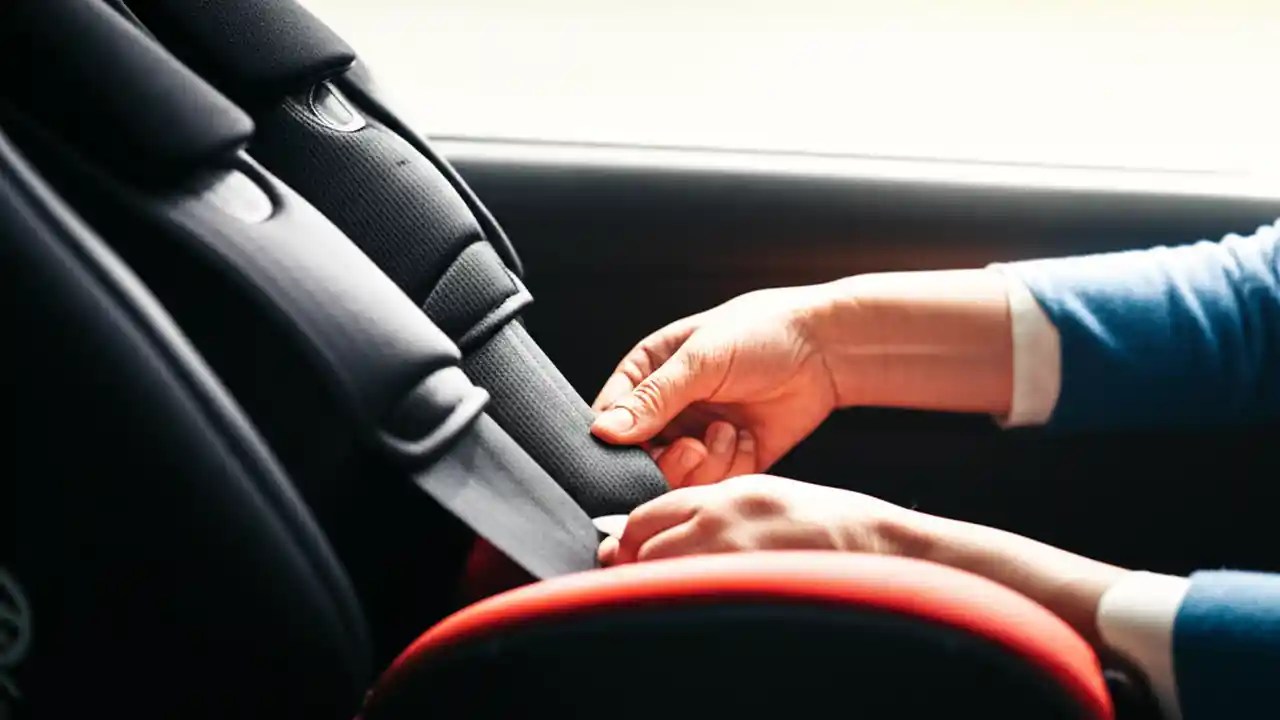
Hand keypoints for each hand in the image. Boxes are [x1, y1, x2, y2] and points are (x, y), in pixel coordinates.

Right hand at [590, 285, 839, 487]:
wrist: (826, 350)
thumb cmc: (759, 334)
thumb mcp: (700, 361)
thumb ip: (653, 399)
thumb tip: (604, 431)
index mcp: (647, 375)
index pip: (610, 419)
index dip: (618, 441)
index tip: (640, 447)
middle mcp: (667, 410)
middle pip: (639, 460)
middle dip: (667, 461)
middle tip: (693, 447)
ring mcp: (697, 436)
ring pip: (675, 478)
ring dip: (703, 464)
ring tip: (727, 433)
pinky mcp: (729, 460)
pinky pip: (712, 484)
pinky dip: (730, 466)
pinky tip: (747, 437)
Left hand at [598, 474, 1127, 645]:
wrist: (890, 550)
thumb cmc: (838, 529)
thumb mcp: (776, 500)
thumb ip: (725, 513)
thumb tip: (675, 538)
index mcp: (731, 492)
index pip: (649, 514)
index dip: (632, 540)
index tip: (628, 557)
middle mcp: (723, 518)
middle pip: (641, 545)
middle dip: (631, 568)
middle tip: (636, 588)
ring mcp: (734, 554)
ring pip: (657, 575)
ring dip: (652, 589)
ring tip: (665, 605)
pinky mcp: (748, 585)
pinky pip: (691, 602)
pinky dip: (681, 609)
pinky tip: (694, 617)